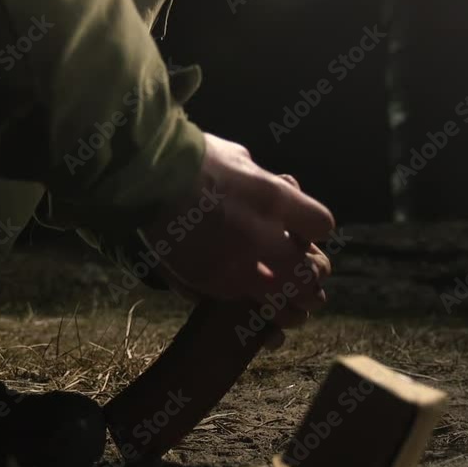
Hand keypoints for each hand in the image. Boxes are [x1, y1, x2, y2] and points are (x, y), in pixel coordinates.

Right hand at [140, 134, 334, 334]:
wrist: (147, 178)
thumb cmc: (193, 159)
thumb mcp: (239, 159)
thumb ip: (265, 182)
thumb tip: (282, 186)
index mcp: (274, 198)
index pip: (320, 226)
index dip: (315, 231)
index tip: (306, 233)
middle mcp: (261, 236)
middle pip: (308, 273)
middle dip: (311, 280)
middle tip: (308, 282)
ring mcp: (235, 265)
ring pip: (281, 301)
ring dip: (288, 307)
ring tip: (288, 308)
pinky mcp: (209, 283)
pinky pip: (242, 304)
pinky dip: (248, 305)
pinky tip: (244, 299)